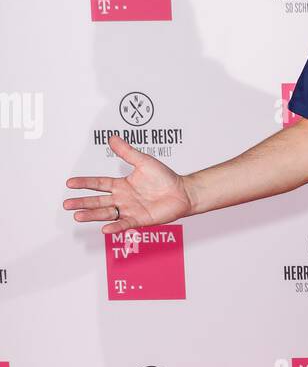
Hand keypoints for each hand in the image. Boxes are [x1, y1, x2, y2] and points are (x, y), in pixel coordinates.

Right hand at [63, 134, 192, 233]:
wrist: (182, 192)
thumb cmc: (165, 177)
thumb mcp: (143, 161)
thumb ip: (127, 152)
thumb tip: (112, 138)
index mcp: (121, 185)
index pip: (98, 184)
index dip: (84, 183)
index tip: (70, 183)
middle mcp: (123, 198)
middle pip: (98, 201)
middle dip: (82, 202)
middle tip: (67, 204)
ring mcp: (130, 210)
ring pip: (107, 213)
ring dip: (92, 215)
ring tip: (78, 216)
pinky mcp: (140, 220)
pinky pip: (125, 223)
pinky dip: (115, 227)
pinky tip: (104, 228)